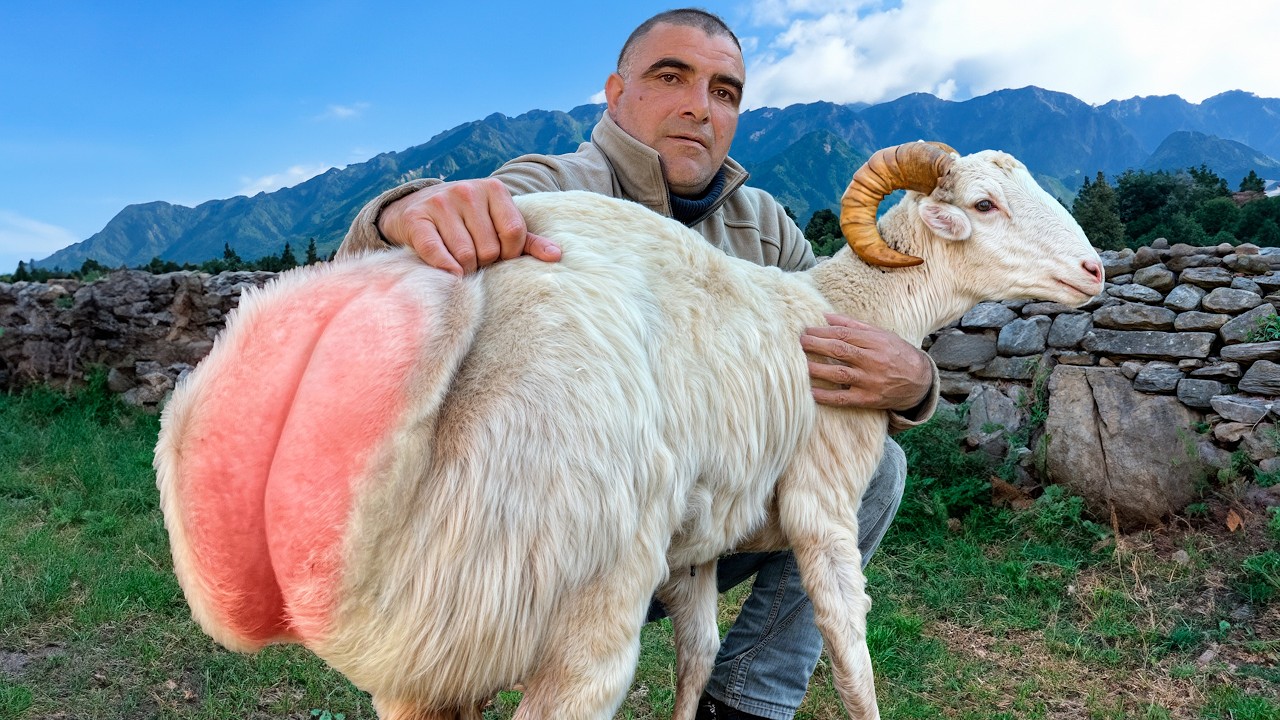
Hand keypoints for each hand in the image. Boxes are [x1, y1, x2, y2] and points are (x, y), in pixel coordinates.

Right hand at [377, 178, 560, 274]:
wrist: (415, 206)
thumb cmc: (467, 221)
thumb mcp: (497, 223)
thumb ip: (527, 240)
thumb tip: (557, 255)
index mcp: (494, 189)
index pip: (514, 232)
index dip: (509, 253)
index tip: (499, 255)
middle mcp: (467, 191)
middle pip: (490, 248)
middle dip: (485, 262)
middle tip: (476, 259)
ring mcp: (441, 203)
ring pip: (466, 255)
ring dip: (465, 268)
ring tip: (462, 262)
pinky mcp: (417, 219)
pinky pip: (436, 252)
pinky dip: (445, 268)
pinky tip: (450, 272)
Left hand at [800, 313, 931, 409]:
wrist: (920, 381)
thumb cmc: (897, 353)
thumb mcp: (881, 334)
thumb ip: (853, 325)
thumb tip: (826, 316)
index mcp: (874, 342)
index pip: (843, 334)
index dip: (822, 331)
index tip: (805, 330)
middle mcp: (872, 360)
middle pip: (839, 350)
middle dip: (815, 345)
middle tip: (798, 342)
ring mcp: (870, 381)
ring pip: (838, 374)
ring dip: (816, 369)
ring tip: (798, 364)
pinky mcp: (869, 399)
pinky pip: (843, 398)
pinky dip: (826, 396)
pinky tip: (810, 392)